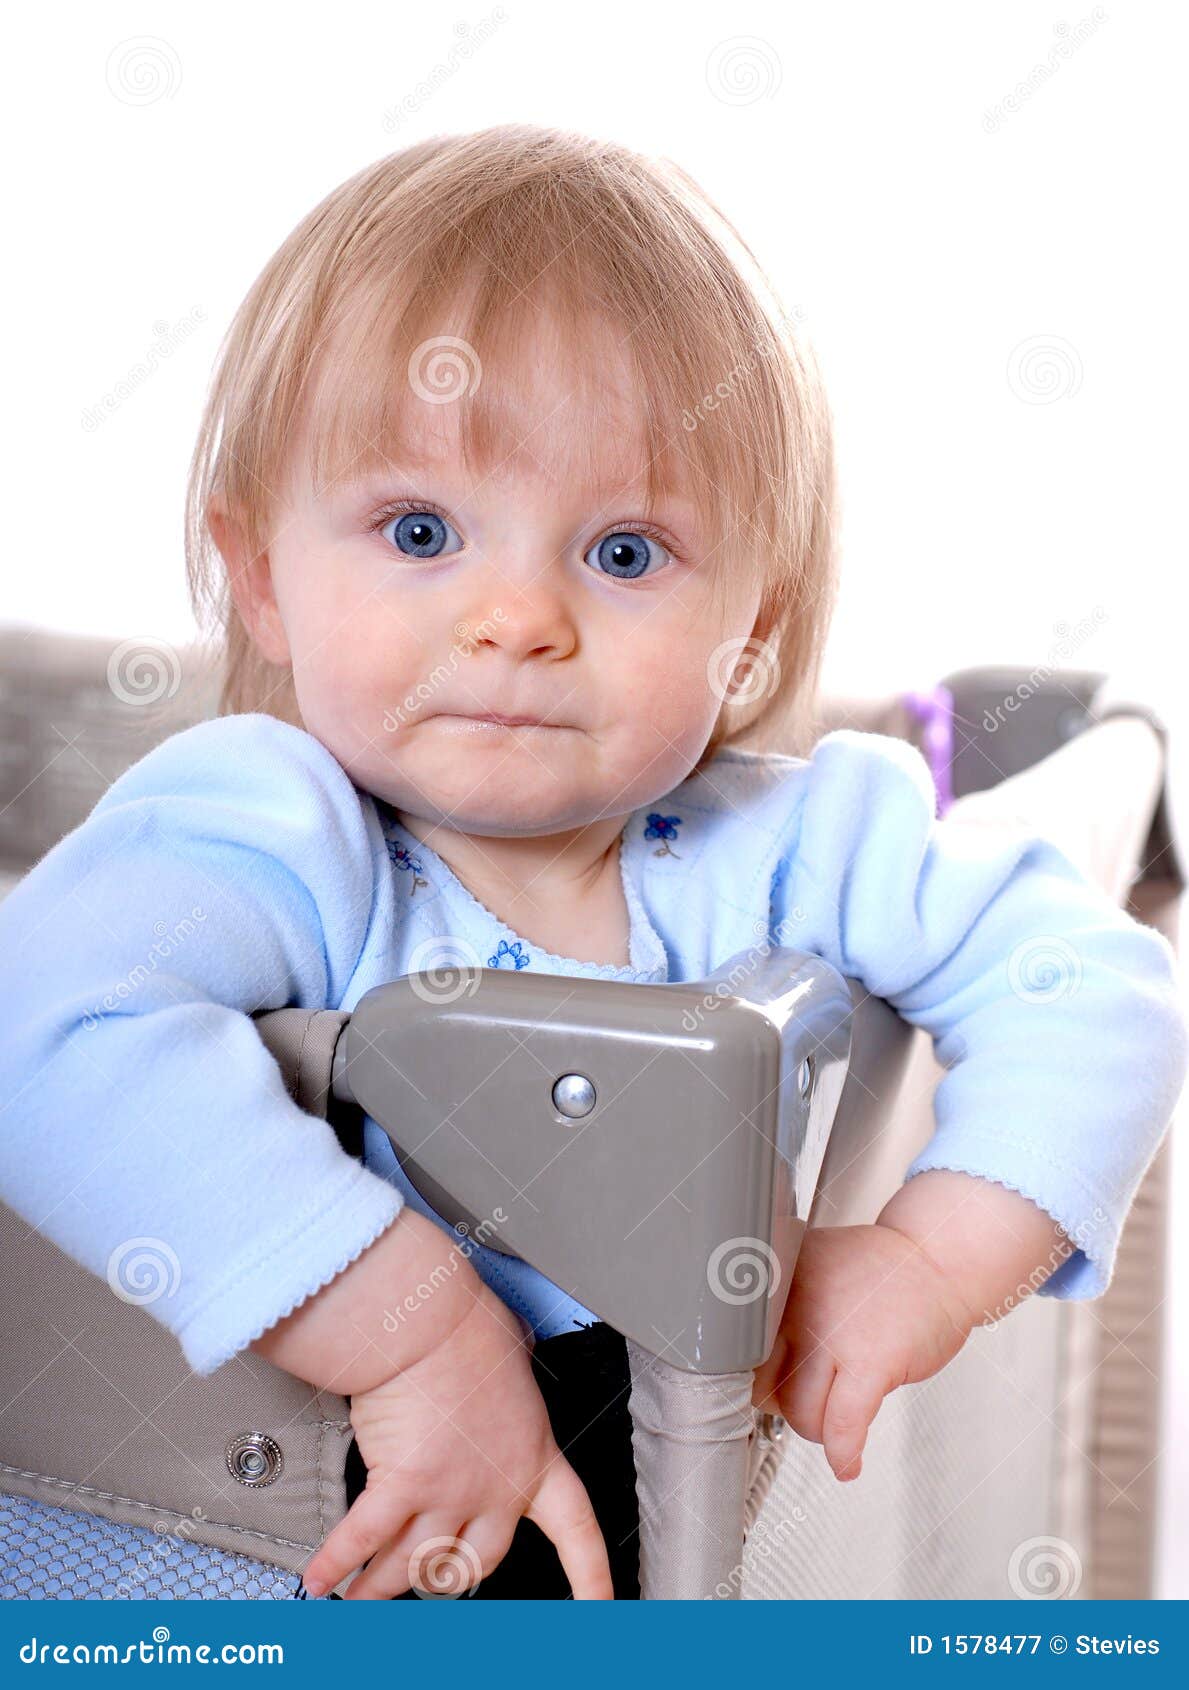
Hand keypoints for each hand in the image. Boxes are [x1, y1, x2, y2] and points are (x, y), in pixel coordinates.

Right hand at [301, 1282, 614, 1599]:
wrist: (434, 1319)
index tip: (599, 1609)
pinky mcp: (402, 1486)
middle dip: (442, 1576)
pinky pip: (364, 1539)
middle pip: (474, 1561)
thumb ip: (514, 1373)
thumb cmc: (470, 1325)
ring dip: (380, 1582)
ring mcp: (450, 1493)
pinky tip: (319, 1579)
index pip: (576, 1531)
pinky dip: (337, 1562)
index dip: (590, 1577)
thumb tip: (511, 1348)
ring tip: (358, 1596)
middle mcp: (496, 1488)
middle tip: (421, 1582)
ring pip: (414, 1562)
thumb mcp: (516, 1353)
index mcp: (534, 1458)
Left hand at [752, 1171, 1070, 1482]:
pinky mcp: (870, 1361)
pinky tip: (848, 1462)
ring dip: (817, 1429)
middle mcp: (797, 1303)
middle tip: (803, 1403)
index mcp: (778, 1280)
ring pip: (801, 1412)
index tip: (763, 1390)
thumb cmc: (879, 1271)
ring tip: (835, 1423)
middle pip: (764, 1386)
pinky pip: (843, 1425)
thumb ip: (779, 1309)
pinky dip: (844, 1453)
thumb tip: (752, 1366)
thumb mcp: (811, 1268)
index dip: (750, 1378)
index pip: (737, 1349)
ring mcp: (832, 1333)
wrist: (938, 1258)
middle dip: (781, 1406)